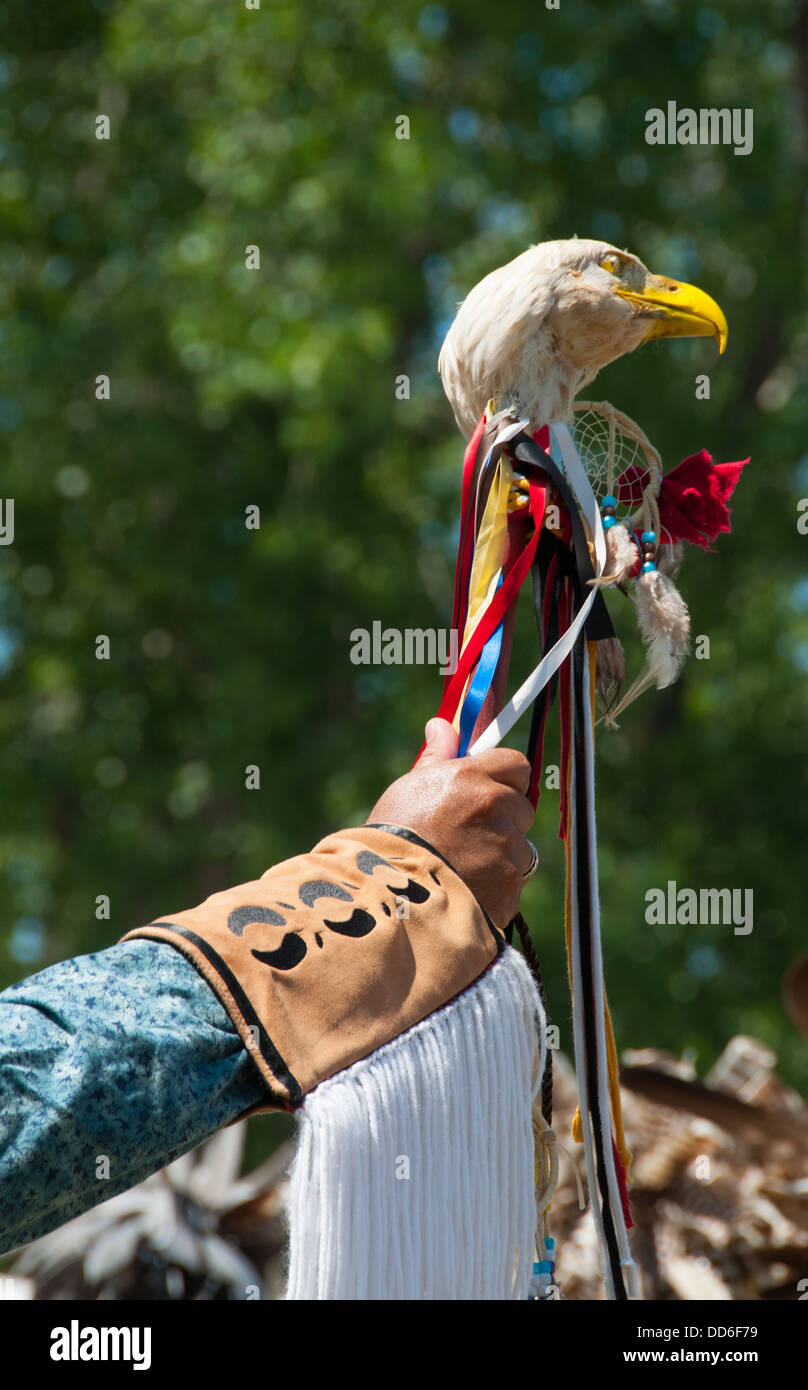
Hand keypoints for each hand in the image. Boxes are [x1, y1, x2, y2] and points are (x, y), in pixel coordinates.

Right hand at [366, 718, 535, 930]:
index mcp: (471, 777)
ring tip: (462, 868)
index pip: (516, 764)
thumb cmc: (391, 837)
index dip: (506, 778)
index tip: (493, 790)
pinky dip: (496, 889)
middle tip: (469, 835)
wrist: (388, 896)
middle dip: (504, 819)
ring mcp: (507, 848)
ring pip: (520, 849)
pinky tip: (467, 891)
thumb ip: (436, 757)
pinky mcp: (510, 886)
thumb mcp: (409, 789)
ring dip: (501, 857)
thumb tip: (442, 725)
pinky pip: (513, 883)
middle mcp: (495, 806)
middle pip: (522, 808)